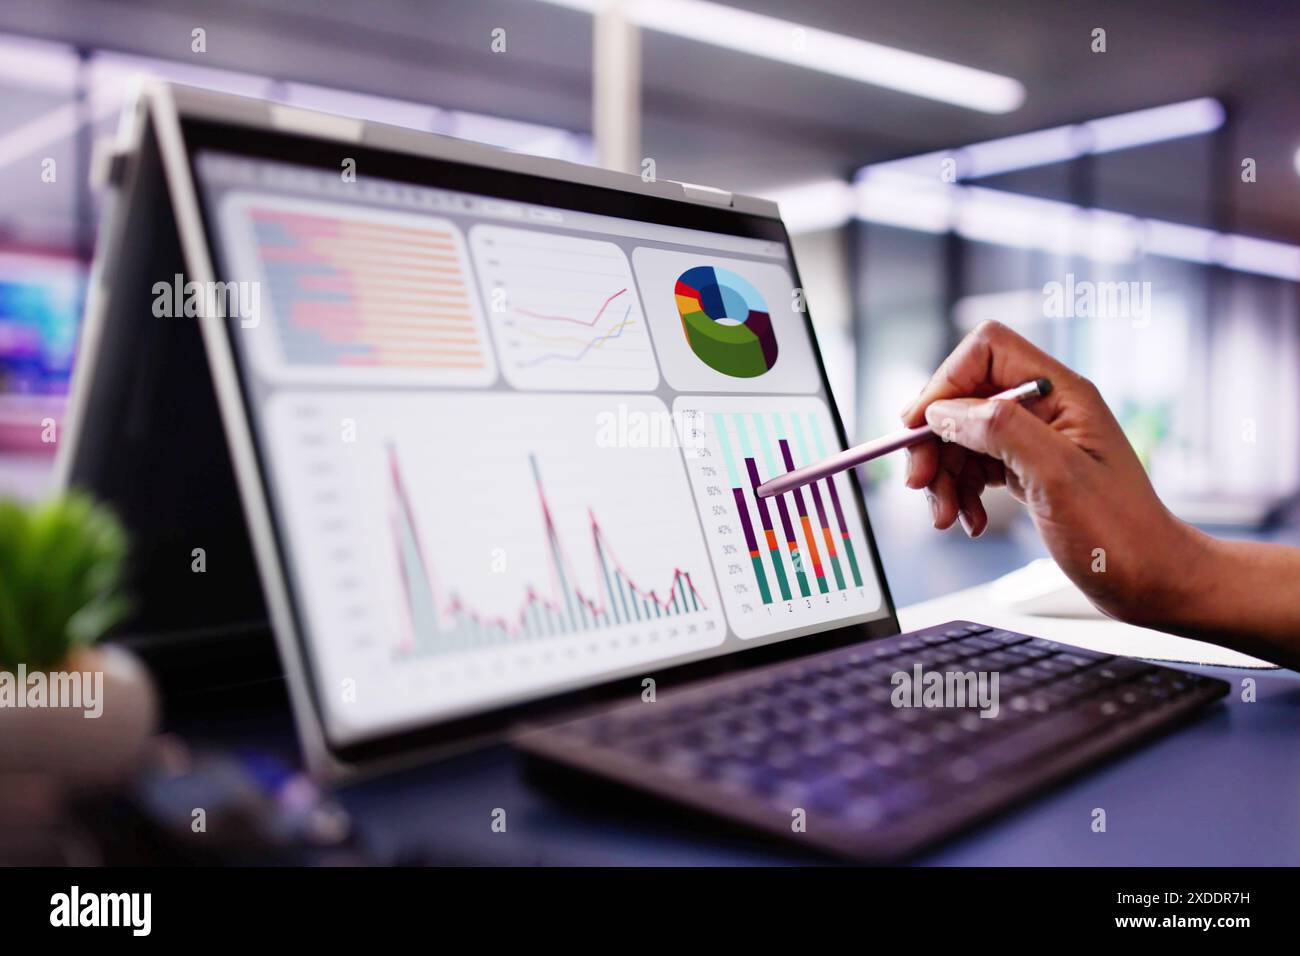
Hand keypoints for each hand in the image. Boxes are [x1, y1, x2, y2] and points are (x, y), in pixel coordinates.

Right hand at [899, 320, 1203, 625]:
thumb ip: (999, 431)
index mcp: (1061, 393)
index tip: (919, 428)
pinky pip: (975, 467)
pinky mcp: (1028, 470)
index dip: (944, 382)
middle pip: (964, 397)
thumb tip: (942, 411)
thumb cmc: (1120, 535)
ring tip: (946, 516)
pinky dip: (961, 494)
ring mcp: (1036, 440)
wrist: (1150, 583)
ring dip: (944, 475)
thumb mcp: (1056, 477)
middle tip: (920, 483)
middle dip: (934, 440)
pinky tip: (969, 520)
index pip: (986, 350)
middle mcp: (1046, 409)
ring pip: (962, 436)